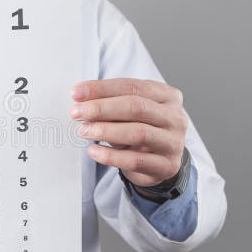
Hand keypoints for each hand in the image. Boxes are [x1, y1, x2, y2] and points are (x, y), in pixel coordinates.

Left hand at [70, 78, 187, 187]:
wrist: (161, 164)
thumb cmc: (141, 130)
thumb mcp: (129, 114)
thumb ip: (110, 104)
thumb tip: (81, 101)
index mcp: (167, 96)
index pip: (132, 86)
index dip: (102, 88)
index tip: (76, 93)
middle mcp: (175, 117)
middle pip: (136, 107)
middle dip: (101, 108)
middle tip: (77, 112)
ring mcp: (173, 142)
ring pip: (138, 133)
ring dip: (105, 130)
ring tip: (83, 130)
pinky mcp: (166, 166)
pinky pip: (135, 160)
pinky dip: (111, 156)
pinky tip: (93, 151)